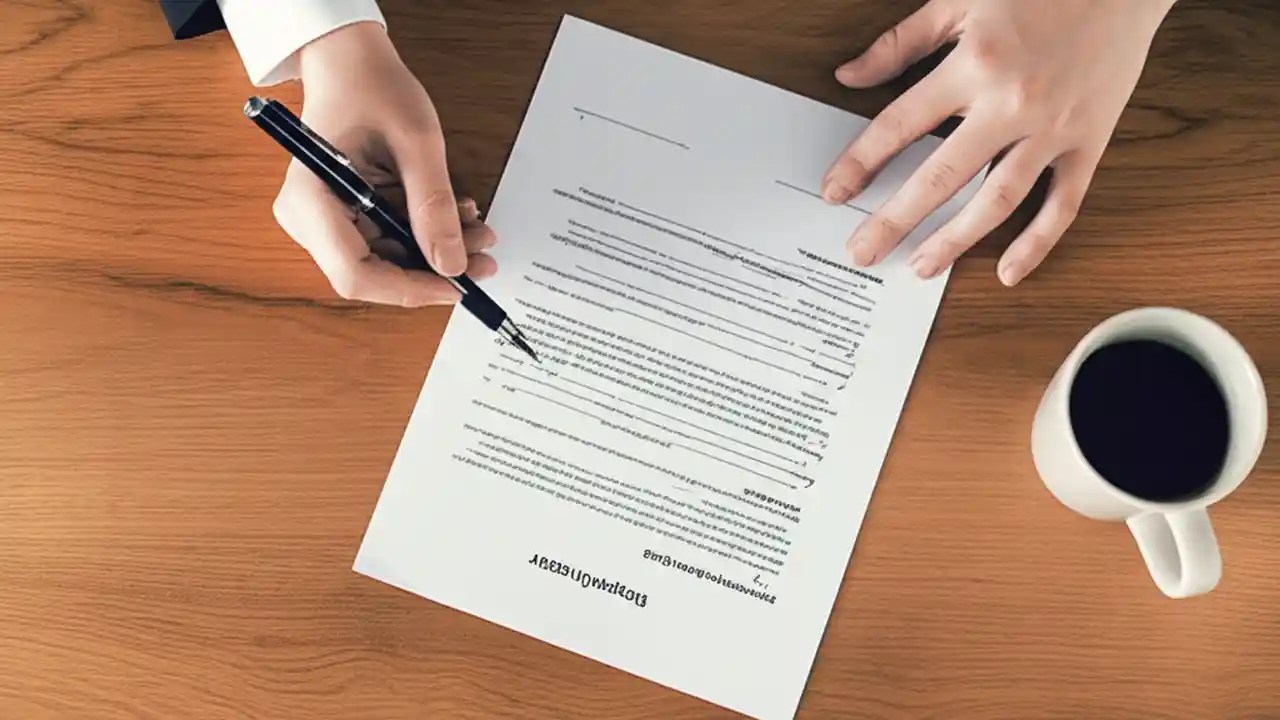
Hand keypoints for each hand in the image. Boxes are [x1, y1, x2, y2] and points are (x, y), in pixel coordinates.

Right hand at [272, 22, 496, 305]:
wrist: (350, 62)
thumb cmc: (372, 87)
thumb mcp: (416, 142)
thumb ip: (433, 205)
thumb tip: (452, 264)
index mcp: (310, 200)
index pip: (355, 274)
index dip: (410, 289)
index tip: (457, 283)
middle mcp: (309, 219)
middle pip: (373, 274)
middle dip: (431, 270)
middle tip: (482, 258)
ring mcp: (325, 220)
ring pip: (386, 261)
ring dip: (436, 252)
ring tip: (478, 231)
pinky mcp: (345, 216)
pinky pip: (388, 241)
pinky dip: (425, 234)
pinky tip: (455, 216)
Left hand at [823, 0, 1175, 284]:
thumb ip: (901, 43)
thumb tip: (849, 77)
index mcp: (974, 65)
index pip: (900, 126)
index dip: (861, 162)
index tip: (835, 191)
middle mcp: (1011, 105)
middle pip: (941, 176)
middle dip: (895, 220)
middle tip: (862, 251)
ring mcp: (1053, 129)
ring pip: (997, 201)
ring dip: (955, 240)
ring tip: (921, 267)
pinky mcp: (1089, 143)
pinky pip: (1063, 203)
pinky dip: (1037, 242)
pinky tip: (1009, 271)